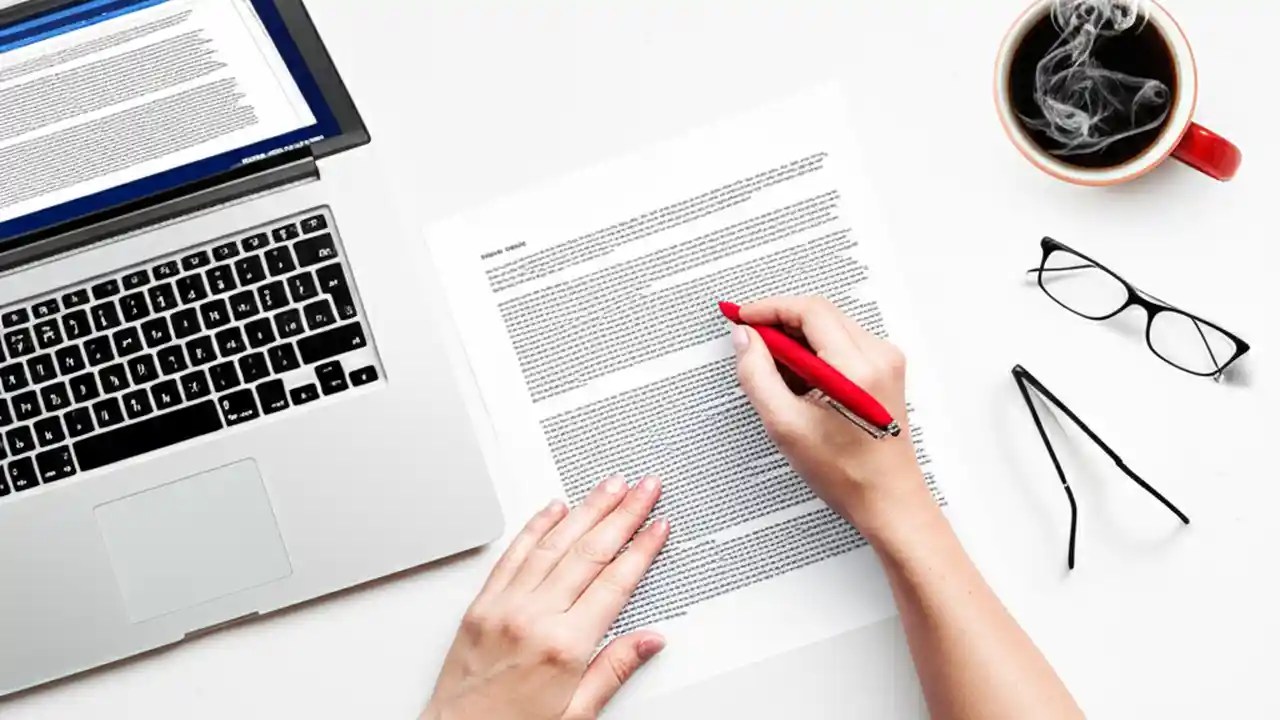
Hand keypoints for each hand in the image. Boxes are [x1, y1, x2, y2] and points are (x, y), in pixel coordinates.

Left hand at [422, 476, 669, 719]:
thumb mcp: (577, 715)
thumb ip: (614, 671)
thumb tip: (650, 640)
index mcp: (563, 647)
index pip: (614, 584)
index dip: (641, 550)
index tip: (658, 527)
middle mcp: (533, 618)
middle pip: (589, 552)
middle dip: (622, 514)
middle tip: (645, 487)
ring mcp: (504, 606)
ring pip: (553, 544)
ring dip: (585, 509)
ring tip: (610, 486)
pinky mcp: (481, 605)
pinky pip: (513, 555)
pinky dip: (536, 527)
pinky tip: (554, 508)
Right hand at [730, 296, 932, 537]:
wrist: (888, 500)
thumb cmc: (846, 474)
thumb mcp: (785, 425)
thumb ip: (757, 375)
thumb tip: (745, 340)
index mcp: (856, 369)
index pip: (809, 311)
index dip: (769, 308)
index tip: (743, 318)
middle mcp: (878, 357)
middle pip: (820, 314)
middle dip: (780, 323)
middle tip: (750, 343)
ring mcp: (886, 362)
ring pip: (830, 326)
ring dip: (797, 339)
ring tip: (776, 372)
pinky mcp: (885, 370)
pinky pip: (842, 343)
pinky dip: (815, 352)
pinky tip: (800, 381)